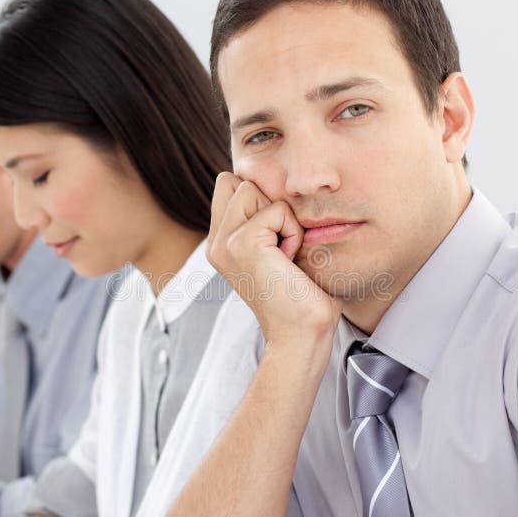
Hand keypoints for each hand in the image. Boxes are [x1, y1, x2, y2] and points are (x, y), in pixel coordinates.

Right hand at [207, 173, 341, 346]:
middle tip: (280, 248)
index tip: (276, 240)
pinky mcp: (242, 243)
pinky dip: (293, 231)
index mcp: (220, 244)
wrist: (301, 334)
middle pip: (239, 182)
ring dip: (282, 217)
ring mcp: (224, 243)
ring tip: (285, 254)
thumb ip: (266, 220)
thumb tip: (278, 185)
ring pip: (252, 188)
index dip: (260, 200)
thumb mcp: (277, 250)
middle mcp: (216, 242)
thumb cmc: (302, 297)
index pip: (230, 185)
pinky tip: (289, 260)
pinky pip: (277, 209)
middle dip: (269, 205)